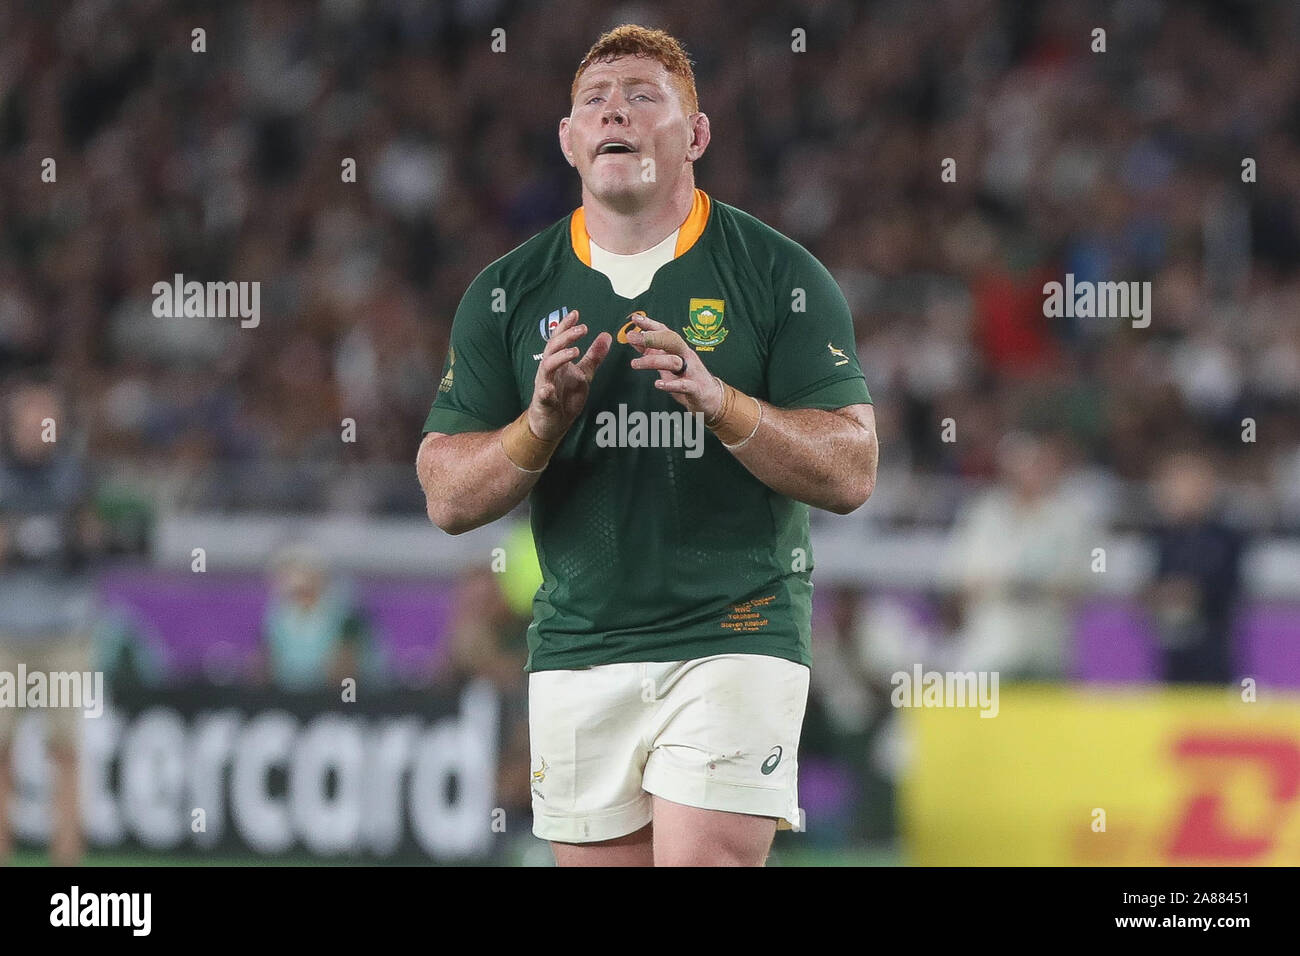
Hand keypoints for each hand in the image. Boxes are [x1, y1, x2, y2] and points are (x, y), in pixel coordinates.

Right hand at [528, 310, 611, 439]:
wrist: (553, 422)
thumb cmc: (565, 396)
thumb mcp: (584, 374)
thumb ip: (594, 356)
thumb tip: (606, 336)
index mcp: (558, 361)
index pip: (560, 339)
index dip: (566, 326)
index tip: (576, 313)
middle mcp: (548, 369)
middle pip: (553, 347)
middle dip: (567, 337)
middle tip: (583, 329)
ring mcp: (544, 384)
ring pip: (547, 366)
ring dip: (560, 357)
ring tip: (575, 351)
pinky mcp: (543, 402)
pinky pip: (542, 395)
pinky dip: (545, 390)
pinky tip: (548, 388)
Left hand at [624, 312, 722, 419]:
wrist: (711, 397)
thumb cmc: (688, 378)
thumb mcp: (667, 363)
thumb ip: (651, 351)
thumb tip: (634, 339)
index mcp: (679, 349)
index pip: (665, 332)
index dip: (650, 324)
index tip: (635, 318)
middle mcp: (686, 357)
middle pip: (670, 342)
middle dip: (651, 338)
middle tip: (632, 337)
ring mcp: (691, 371)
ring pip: (673, 362)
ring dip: (653, 362)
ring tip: (635, 364)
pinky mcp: (695, 388)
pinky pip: (683, 385)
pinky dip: (670, 384)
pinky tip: (658, 384)